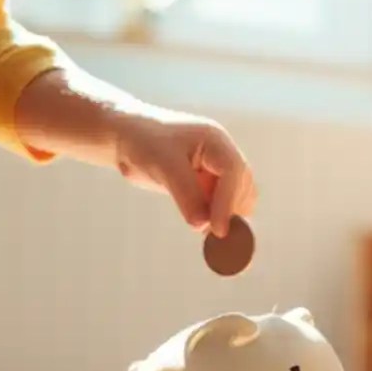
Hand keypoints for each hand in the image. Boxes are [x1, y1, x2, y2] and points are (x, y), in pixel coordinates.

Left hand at [112, 108, 256, 236]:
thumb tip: (204, 225)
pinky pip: (223, 204)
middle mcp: (223, 155)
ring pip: (239, 197)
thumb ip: (186, 195)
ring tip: (210, 232)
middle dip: (231, 210)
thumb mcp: (164, 166)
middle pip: (243, 186)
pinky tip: (205, 228)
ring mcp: (218, 170)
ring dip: (228, 215)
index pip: (233, 172)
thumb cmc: (144, 142)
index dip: (228, 201)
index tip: (218, 228)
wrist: (127, 136)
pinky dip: (217, 217)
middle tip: (215, 234)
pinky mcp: (210, 183)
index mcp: (216, 142)